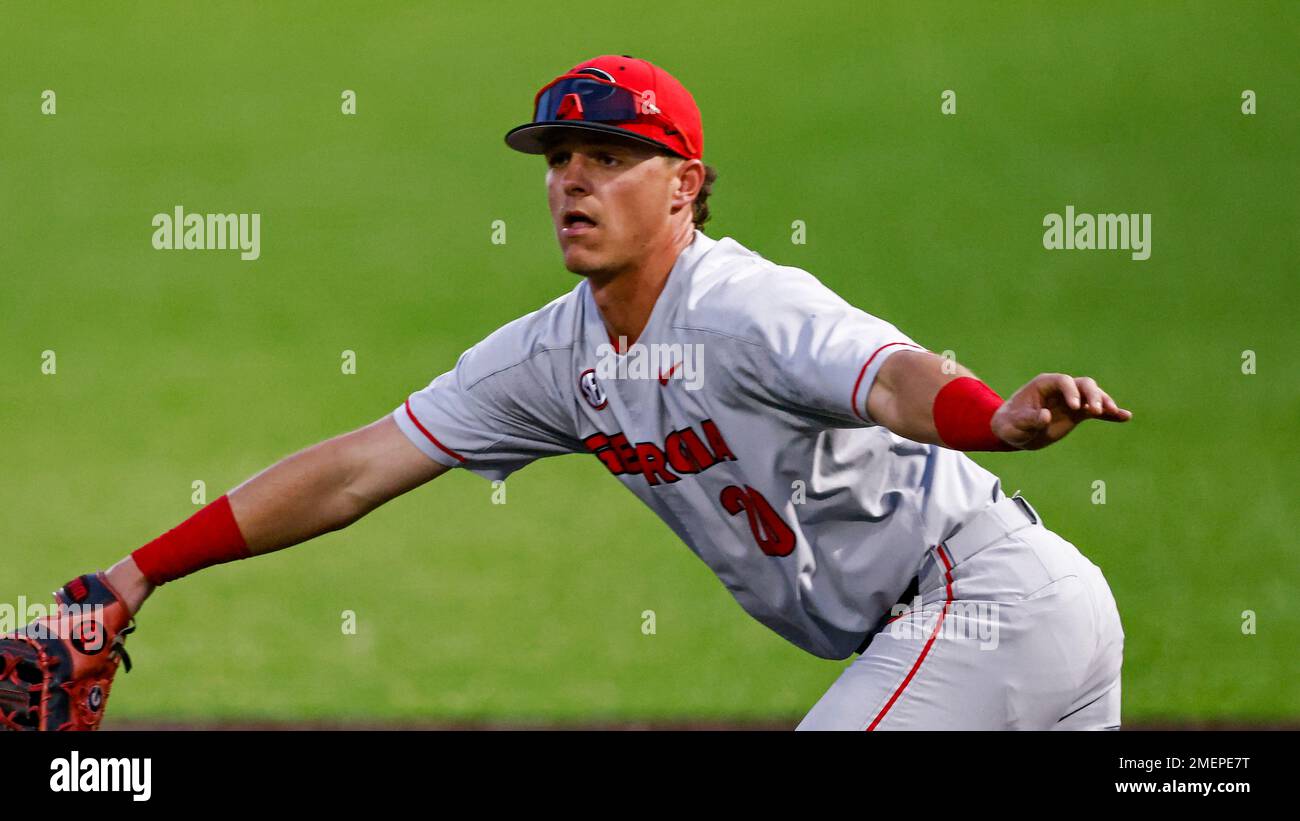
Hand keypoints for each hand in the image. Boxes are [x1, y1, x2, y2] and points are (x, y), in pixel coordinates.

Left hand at [992, 373, 1131, 449]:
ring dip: (1104, 402)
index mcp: (1044, 385)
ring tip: (1114, 412)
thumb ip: (1029, 420)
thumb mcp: (1014, 426)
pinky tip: (1125, 417)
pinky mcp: (1078, 413)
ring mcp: (1071, 400)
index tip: (1075, 407)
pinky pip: (1097, 411)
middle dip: (1092, 394)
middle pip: (1083, 384)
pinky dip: (1109, 413)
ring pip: (1093, 395)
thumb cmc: (1010, 425)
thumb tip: (1046, 416)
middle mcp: (1061, 389)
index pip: (1063, 381)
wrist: (1012, 432)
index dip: (1072, 391)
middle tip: (1095, 410)